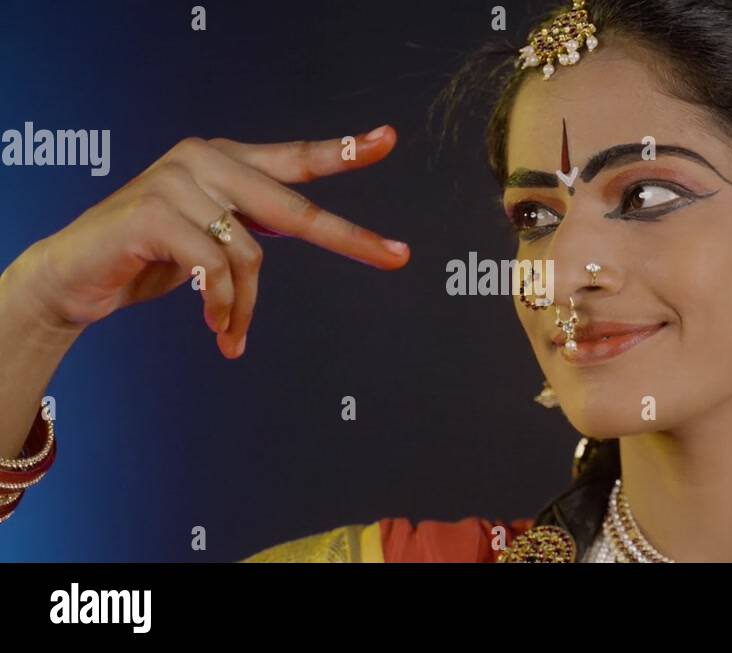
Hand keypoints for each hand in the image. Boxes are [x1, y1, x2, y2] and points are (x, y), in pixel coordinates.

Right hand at [10, 126, 408, 357]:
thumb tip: (312, 230)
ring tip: (229, 333)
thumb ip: (255, 225)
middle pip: (294, 208)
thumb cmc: (150, 257)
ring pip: (251, 253)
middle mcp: (206, 158)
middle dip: (349, 238)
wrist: (75, 275)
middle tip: (397, 257)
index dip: (344, 150)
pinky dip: (222, 305)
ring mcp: (179, 180)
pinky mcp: (155, 212)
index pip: (295, 158)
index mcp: (226, 160)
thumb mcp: (213, 236)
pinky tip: (213, 325)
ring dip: (244, 306)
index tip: (388, 141)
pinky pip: (217, 268)